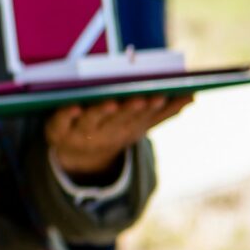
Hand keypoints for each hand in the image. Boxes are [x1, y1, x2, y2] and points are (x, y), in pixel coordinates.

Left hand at [47, 95, 189, 179]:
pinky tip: (73, 105)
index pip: (141, 118)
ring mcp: (80, 131)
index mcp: (126, 129)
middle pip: (119, 119)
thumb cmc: (111, 129)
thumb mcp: (139, 124)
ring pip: (94, 120)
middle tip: (143, 96)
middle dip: (132, 108)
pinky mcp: (56, 128)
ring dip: (104, 111)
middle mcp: (105, 132)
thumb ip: (164, 112)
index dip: (151, 108)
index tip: (160, 95)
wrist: (75, 154)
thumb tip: (192, 96)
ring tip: (113, 100)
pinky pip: (61, 121)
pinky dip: (67, 114)